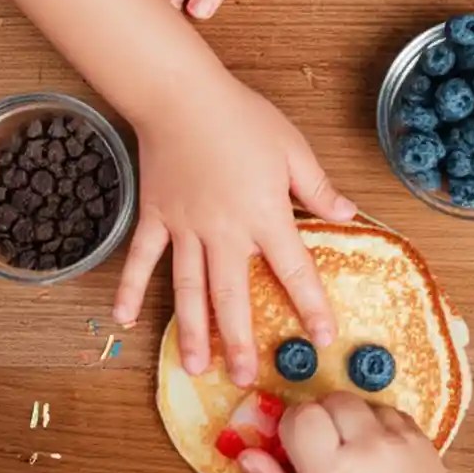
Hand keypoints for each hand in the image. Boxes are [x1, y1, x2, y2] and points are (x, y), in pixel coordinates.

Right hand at [112, 73, 354, 385]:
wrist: (180, 94)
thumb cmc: (241, 117)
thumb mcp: (293, 149)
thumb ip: (319, 188)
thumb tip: (349, 214)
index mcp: (264, 216)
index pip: (294, 271)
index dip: (311, 306)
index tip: (323, 336)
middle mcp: (224, 232)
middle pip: (233, 296)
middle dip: (241, 341)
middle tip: (246, 378)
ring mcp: (184, 228)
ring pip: (189, 290)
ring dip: (192, 331)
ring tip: (195, 368)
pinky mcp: (155, 217)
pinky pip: (142, 260)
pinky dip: (131, 290)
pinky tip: (124, 321)